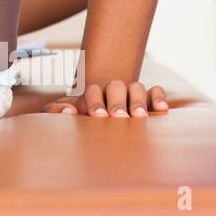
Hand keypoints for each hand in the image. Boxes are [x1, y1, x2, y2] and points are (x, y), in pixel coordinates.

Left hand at [43, 80, 168, 116]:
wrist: (99, 129)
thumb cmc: (79, 123)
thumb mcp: (61, 119)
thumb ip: (54, 111)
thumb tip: (69, 110)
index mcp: (91, 94)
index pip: (92, 90)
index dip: (95, 101)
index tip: (98, 116)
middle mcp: (111, 92)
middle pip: (115, 86)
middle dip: (117, 101)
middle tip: (119, 117)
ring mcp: (130, 94)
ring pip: (136, 87)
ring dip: (137, 100)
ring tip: (139, 116)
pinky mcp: (149, 101)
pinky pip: (155, 91)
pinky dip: (158, 97)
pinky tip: (161, 110)